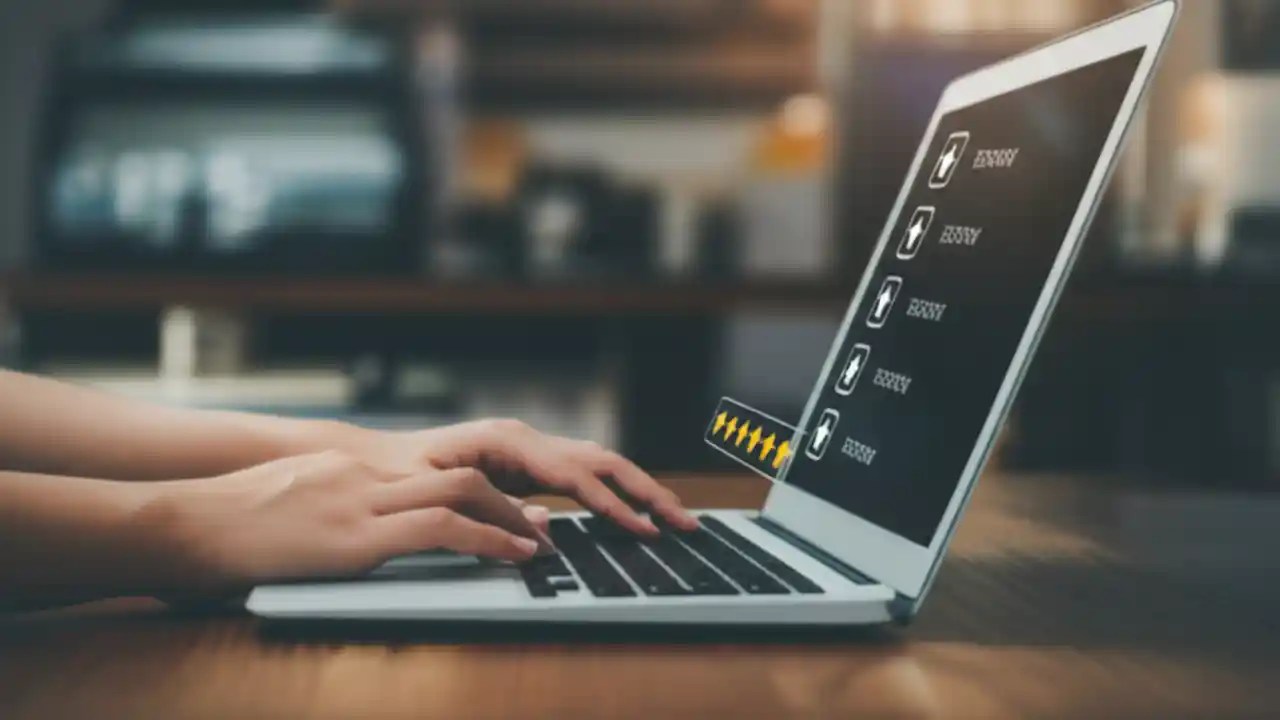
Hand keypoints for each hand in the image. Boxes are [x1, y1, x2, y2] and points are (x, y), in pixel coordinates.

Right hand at [148, 451, 546, 591]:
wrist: (183, 524)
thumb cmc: (224, 526)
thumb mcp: (287, 506)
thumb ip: (326, 511)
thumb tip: (345, 536)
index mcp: (351, 470)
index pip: (435, 473)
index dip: (483, 493)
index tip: (512, 510)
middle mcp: (365, 476)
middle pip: (460, 478)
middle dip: (509, 504)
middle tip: (541, 527)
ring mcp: (362, 502)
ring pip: (461, 494)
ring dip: (509, 520)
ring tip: (537, 544)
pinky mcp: (355, 536)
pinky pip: (439, 530)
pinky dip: (486, 540)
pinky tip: (510, 555)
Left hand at [352, 419, 698, 536]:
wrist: (377, 461)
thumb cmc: (400, 474)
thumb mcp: (435, 495)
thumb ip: (490, 512)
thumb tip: (543, 532)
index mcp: (509, 441)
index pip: (577, 474)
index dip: (614, 503)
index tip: (643, 528)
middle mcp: (527, 440)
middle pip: (603, 461)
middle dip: (647, 492)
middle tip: (685, 522)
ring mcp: (531, 451)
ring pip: (600, 465)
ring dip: (639, 491)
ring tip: (675, 518)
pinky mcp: (530, 467)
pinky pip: (584, 476)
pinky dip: (615, 493)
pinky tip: (634, 514)